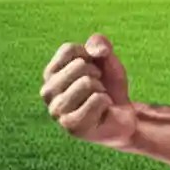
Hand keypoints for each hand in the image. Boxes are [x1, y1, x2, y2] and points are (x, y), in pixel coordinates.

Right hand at [40, 33, 137, 149]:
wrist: (122, 115)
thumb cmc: (108, 85)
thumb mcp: (106, 58)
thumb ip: (99, 44)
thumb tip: (96, 50)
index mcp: (50, 73)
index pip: (68, 49)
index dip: (90, 55)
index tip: (93, 68)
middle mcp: (47, 91)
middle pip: (79, 65)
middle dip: (97, 73)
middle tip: (98, 87)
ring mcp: (56, 110)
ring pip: (86, 83)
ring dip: (100, 89)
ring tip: (98, 99)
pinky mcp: (70, 126)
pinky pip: (95, 100)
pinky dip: (105, 102)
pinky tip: (102, 110)